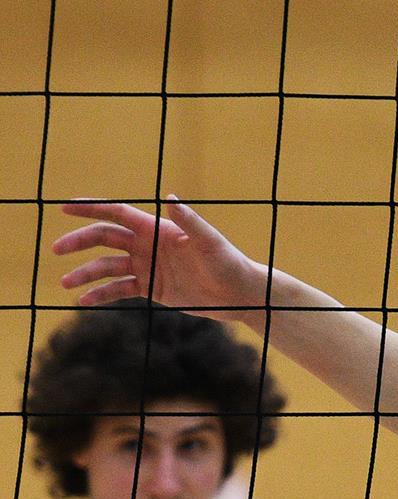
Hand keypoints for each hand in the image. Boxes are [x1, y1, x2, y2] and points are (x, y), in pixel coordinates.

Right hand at [51, 196, 267, 320]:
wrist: (240, 295)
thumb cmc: (229, 264)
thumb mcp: (210, 242)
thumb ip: (189, 222)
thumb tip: (170, 197)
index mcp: (158, 229)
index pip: (118, 214)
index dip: (91, 209)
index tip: (64, 207)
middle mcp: (148, 245)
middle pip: (105, 238)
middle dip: (79, 242)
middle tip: (57, 249)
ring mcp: (148, 267)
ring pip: (108, 267)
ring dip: (85, 273)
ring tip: (65, 283)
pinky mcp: (151, 288)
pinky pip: (119, 290)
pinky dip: (101, 294)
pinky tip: (84, 301)